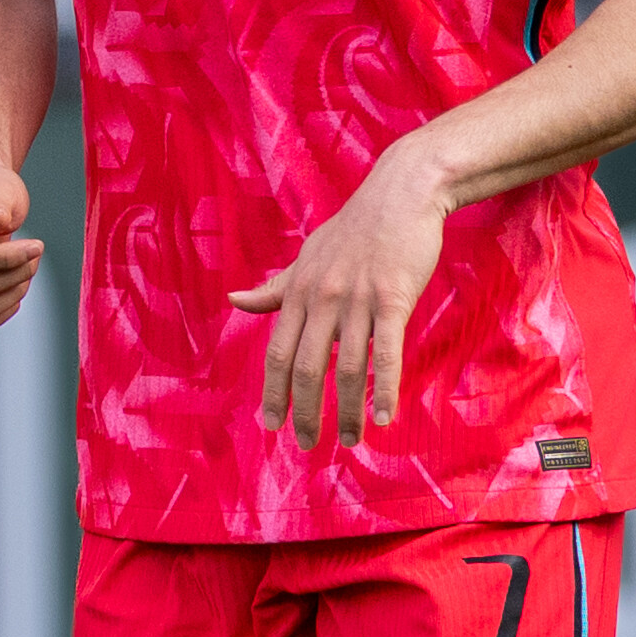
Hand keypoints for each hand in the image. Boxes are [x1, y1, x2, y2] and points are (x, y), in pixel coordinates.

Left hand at [234, 141, 452, 444]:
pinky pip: (387, 353)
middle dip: (304, 411)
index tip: (270, 425)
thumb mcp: (307, 255)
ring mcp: (357, 300)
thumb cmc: (355, 229)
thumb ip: (275, 287)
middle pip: (307, 367)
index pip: (277, 352)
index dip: (273, 392)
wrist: (401, 193)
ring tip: (351, 440)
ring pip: (347, 367)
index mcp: (298, 292)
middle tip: (306, 443)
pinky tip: (384, 417)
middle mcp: (321, 299)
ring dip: (348, 410)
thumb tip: (234, 301)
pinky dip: (384, 389)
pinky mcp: (392, 298)